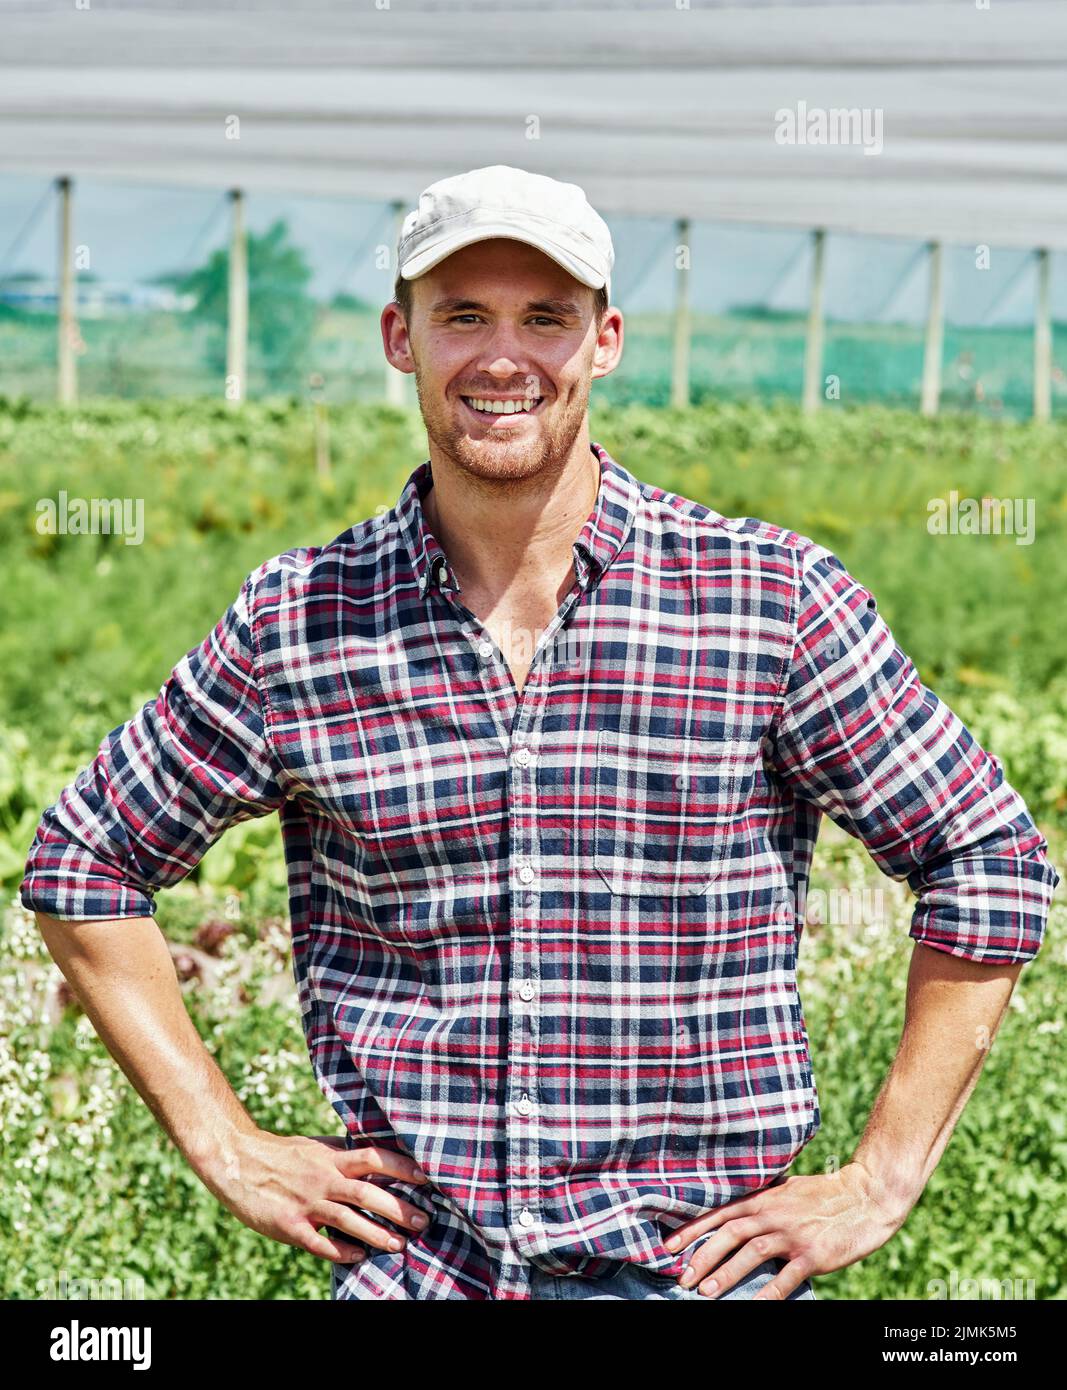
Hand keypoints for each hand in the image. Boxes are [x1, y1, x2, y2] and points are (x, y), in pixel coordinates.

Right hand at [198, 1130, 432, 1263]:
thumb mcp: (316, 1147)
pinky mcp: (289, 1225)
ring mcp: (306, 1203)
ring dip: (377, 1233)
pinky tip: (359, 1257)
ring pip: (348, 1220)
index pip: (374, 1157)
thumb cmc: (282, 1154)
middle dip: (399, 1207)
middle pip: (368, 1192)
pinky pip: (319, 1242)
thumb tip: (375, 1154)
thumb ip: (343, 1153)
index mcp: (332, 1157)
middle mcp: (323, 1178)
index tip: (425, 1176)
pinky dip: (341, 1250)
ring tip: (399, 1244)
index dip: (400, 1166)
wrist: (237, 1161)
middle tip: (424, 1220)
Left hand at [663, 1162, 913, 1298]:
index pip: (720, 1214)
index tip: (669, 1246)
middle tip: (682, 1276)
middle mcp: (773, 1213)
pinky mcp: (812, 1254)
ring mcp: (792, 1234)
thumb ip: (761, 1201)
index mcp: (764, 1198)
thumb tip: (735, 1212)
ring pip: (751, 1253)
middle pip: (729, 1234)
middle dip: (702, 1256)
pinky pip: (785, 1278)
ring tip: (705, 1291)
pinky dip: (766, 1294)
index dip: (693, 1229)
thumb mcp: (787, 1190)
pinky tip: (752, 1306)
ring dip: (726, 1273)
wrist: (866, 1196)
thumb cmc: (824, 1194)